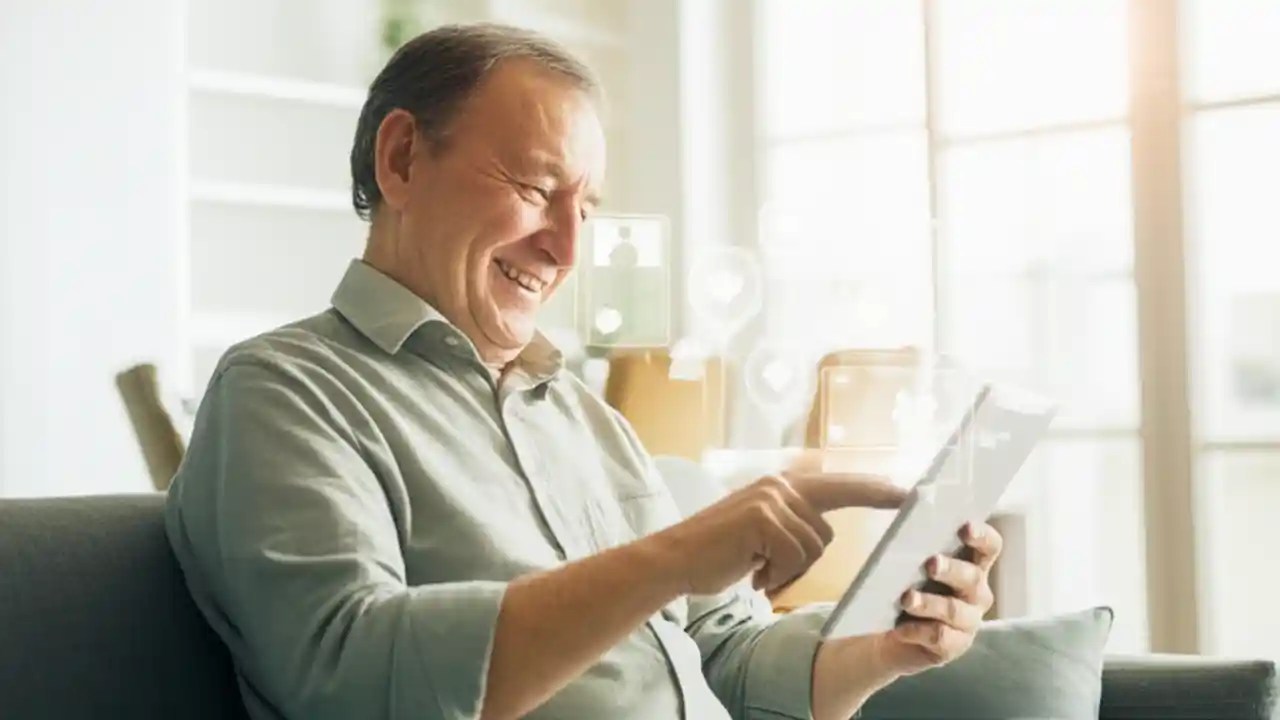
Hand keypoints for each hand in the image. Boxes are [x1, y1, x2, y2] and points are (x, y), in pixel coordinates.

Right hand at [651, 472, 905, 595]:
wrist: (673, 560)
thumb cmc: (717, 555)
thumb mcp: (759, 534)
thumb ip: (790, 525)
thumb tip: (821, 535)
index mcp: (781, 486)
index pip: (839, 486)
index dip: (875, 490)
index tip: (911, 493)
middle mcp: (779, 485)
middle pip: (824, 533)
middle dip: (801, 561)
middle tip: (768, 567)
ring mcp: (771, 499)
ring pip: (811, 549)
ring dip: (784, 570)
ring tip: (751, 569)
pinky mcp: (764, 518)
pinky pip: (793, 558)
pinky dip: (773, 575)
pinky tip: (748, 572)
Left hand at [874, 521, 1002, 675]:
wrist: (891, 632)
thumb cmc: (906, 587)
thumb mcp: (911, 565)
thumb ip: (916, 546)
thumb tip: (902, 518)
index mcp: (972, 565)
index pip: (989, 547)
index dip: (982, 536)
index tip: (965, 527)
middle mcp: (977, 593)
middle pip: (971, 577)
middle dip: (951, 569)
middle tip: (931, 563)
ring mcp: (968, 622)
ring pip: (953, 610)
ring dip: (929, 603)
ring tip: (906, 599)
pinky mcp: (954, 646)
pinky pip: (940, 638)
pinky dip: (918, 630)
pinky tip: (900, 628)